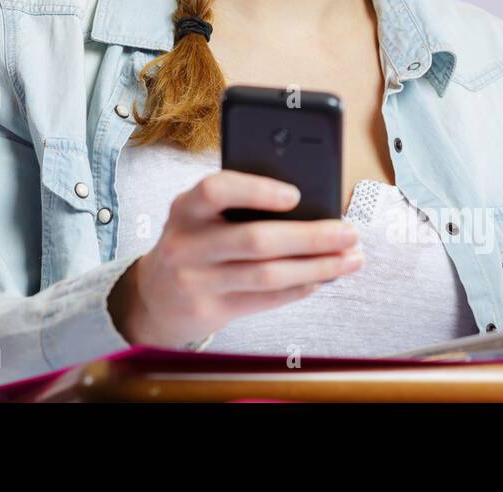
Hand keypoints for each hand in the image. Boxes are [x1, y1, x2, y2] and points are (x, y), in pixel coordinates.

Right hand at [108, 171, 362, 347]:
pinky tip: (321, 279)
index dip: (257, 191)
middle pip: (255, 240)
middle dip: (310, 237)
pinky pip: (264, 300)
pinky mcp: (209, 311)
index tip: (296, 194)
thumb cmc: (192, 242)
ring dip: (316, 267)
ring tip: (349, 259)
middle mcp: (186, 244)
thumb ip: (237, 205)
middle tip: (348, 232)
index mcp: (185, 208)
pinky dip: (299, 289)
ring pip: (267, 274)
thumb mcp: (198, 216)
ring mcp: (196, 281)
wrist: (153, 296)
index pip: (216, 190)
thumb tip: (308, 205)